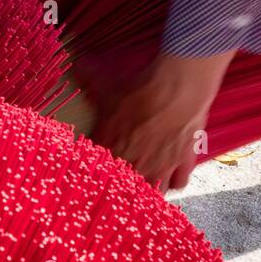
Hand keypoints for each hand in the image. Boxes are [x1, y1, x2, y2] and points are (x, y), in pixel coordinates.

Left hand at [93, 50, 234, 191]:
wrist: (176, 89)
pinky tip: (171, 173)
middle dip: (121, 183)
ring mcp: (160, 167)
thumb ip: (89, 80)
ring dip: (147, 188)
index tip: (96, 163)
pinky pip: (179, 183)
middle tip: (122, 173)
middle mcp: (134, 166)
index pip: (97, 170)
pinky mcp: (183, 163)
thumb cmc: (141, 90)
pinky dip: (175, 180)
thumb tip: (77, 68)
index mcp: (111, 151)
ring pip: (152, 192)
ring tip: (145, 180)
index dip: (96, 168)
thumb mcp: (109, 86)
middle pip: (124, 188)